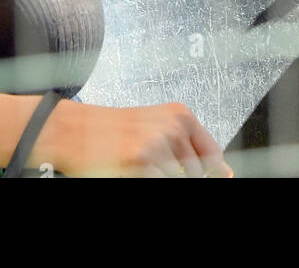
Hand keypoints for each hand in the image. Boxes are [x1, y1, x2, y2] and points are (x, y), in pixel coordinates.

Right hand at [37, 99, 233, 177]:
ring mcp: (157, 146)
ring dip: (159, 177)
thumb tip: (223, 170)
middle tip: (150, 163)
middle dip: (178, 175)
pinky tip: (132, 170)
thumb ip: (188, 144)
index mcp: (180, 115)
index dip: (213, 172)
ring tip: (138, 164)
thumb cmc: (114, 130)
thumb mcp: (156, 125)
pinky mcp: (140, 164)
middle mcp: (172, 127)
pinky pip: (160, 183)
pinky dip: (148, 179)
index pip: (213, 155)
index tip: (218, 176)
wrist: (74, 130)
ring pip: (177, 179)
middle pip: (197, 174)